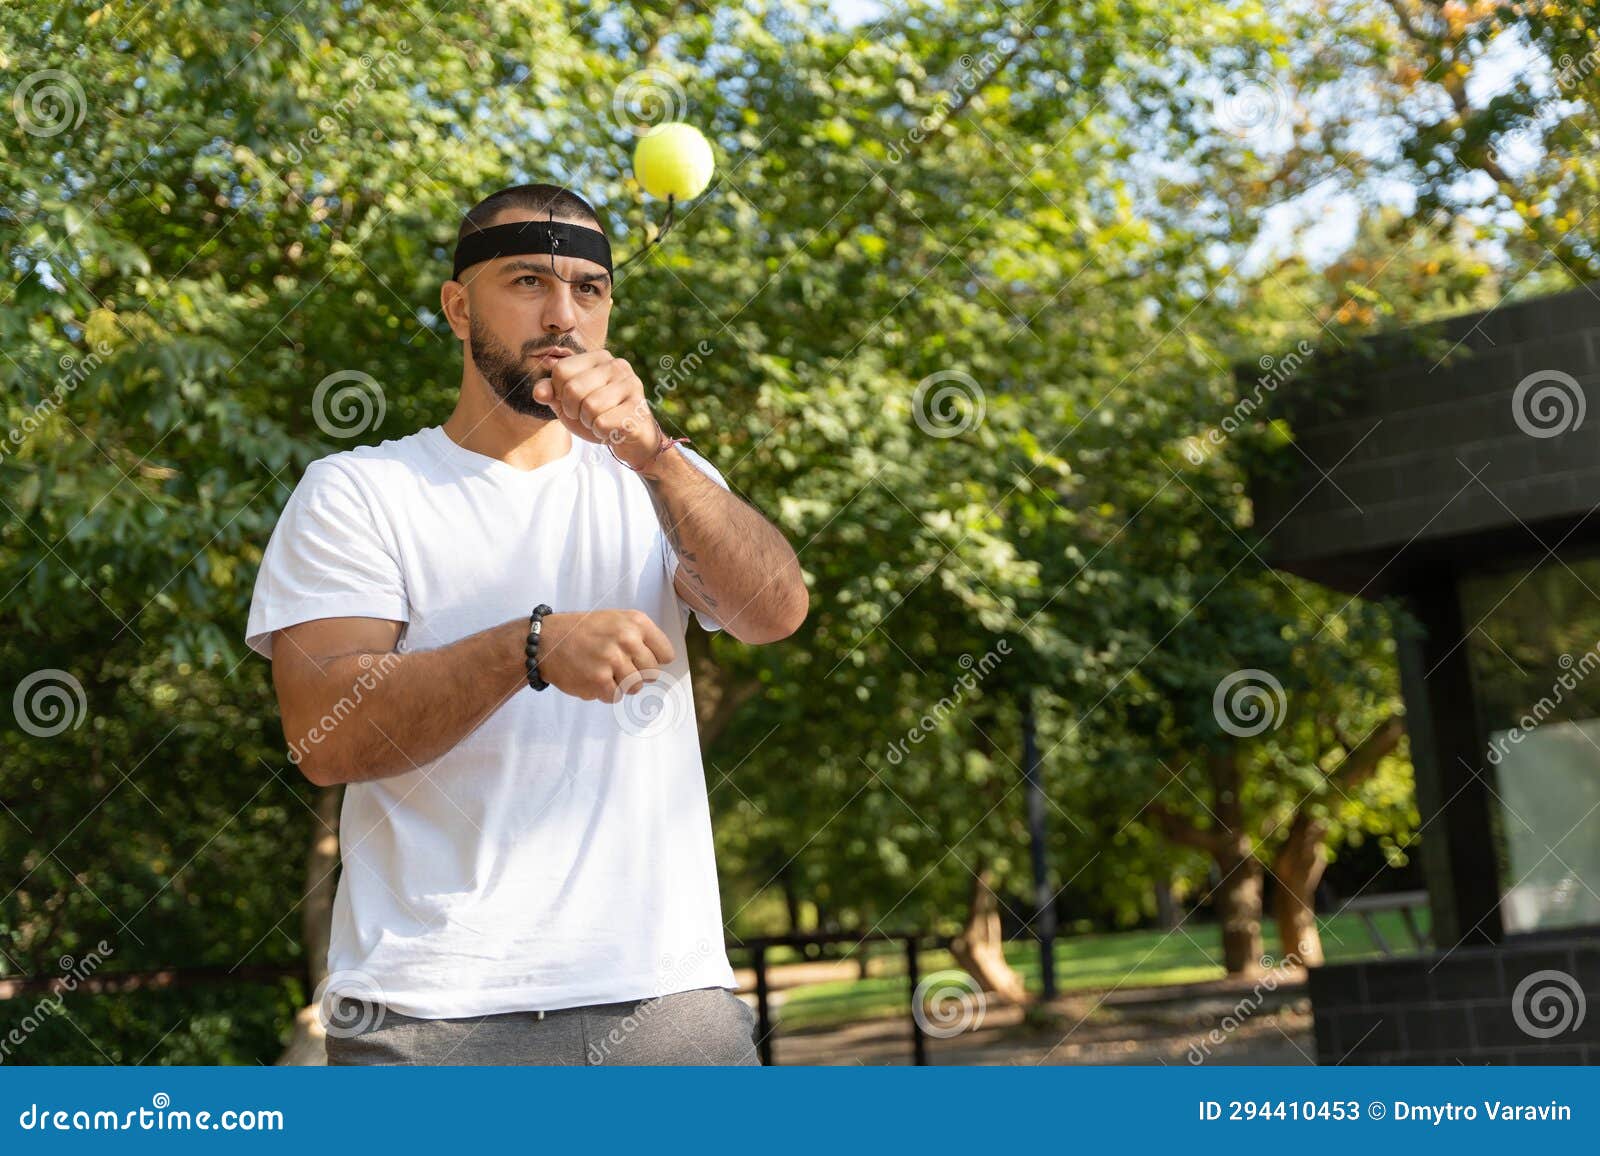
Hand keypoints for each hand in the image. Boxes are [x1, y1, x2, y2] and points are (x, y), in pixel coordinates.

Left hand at [531, 349, 662, 469]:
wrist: (632, 439)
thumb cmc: (598, 416)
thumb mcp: (569, 403)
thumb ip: (551, 393)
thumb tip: (539, 391)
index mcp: (599, 358)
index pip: (561, 369)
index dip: (559, 393)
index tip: (573, 402)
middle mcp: (618, 365)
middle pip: (573, 388)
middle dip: (573, 410)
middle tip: (586, 416)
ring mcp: (631, 385)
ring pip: (589, 407)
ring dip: (589, 422)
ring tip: (601, 421)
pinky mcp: (638, 408)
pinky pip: (602, 423)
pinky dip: (601, 432)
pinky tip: (612, 429)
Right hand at [532, 610, 675, 702]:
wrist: (546, 640)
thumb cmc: (584, 631)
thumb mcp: (617, 620)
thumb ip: (641, 637)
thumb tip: (663, 662)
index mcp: (636, 622)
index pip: (666, 654)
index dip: (654, 660)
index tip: (640, 659)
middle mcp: (627, 638)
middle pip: (653, 674)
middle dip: (637, 674)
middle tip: (617, 666)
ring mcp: (613, 660)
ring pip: (636, 687)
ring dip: (621, 684)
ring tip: (603, 670)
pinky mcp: (599, 680)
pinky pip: (616, 697)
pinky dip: (605, 692)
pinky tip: (592, 677)